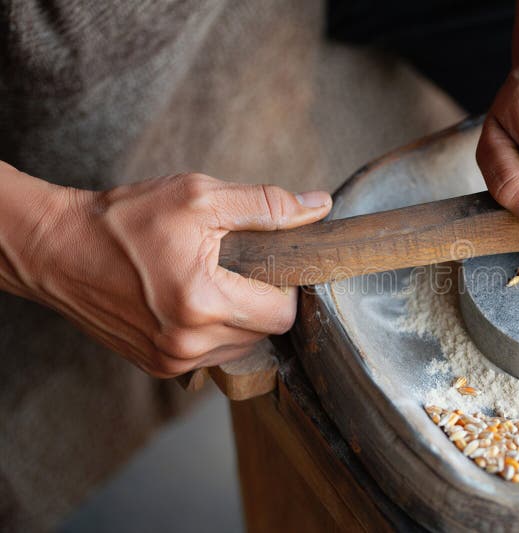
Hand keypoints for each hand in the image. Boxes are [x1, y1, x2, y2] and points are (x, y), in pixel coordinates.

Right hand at [21, 173, 331, 376]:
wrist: (57, 249)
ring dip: (241, 318)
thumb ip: (266, 205)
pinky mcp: (157, 366)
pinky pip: (211, 355)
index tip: (276, 264)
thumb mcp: (198, 197)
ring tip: (215, 282)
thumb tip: (318, 207)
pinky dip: (215, 331)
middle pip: (266, 333)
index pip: (284, 314)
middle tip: (243, 268)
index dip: (289, 287)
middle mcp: (188, 342)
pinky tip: (195, 302)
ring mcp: (171, 360)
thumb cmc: (124, 220)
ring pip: (241, 347)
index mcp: (202, 302)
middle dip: (264, 300)